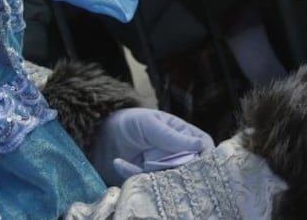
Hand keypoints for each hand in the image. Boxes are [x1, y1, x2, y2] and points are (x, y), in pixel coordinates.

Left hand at [92, 108, 214, 184]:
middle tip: (160, 166)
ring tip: (136, 163)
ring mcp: (161, 167)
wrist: (100, 133)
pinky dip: (131, 175)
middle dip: (178, 171)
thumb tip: (201, 145)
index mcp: (182, 134)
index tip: (200, 165)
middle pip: (190, 168)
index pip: (204, 146)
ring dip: (152, 174)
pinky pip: (145, 183)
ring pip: (169, 179)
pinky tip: (118, 162)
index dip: (206, 156)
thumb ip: (173, 136)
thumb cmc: (130, 122)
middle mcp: (175, 153)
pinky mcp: (146, 178)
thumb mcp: (150, 124)